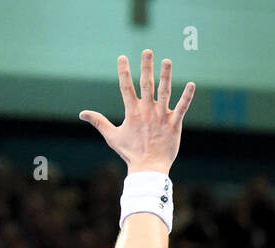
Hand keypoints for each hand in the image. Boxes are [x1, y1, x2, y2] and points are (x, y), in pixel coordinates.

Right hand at [79, 50, 195, 172]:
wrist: (148, 169)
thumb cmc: (130, 153)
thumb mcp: (112, 136)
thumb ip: (99, 122)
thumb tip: (82, 113)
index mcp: (132, 112)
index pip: (126, 87)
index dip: (124, 71)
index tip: (122, 57)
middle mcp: (147, 111)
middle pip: (146, 84)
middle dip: (146, 67)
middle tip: (147, 51)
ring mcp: (162, 117)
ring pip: (165, 92)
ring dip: (166, 76)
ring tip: (167, 61)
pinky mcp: (174, 124)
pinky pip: (182, 108)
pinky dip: (187, 96)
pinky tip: (192, 84)